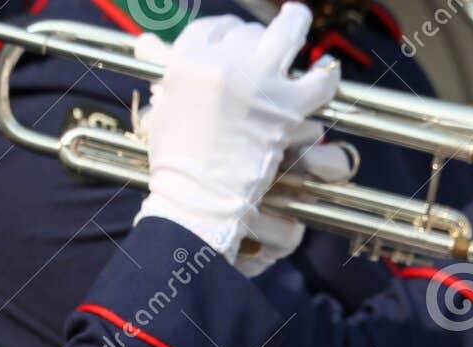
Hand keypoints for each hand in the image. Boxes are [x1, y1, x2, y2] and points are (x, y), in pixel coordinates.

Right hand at [133, 4, 340, 267]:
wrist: (197, 199)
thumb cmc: (176, 162)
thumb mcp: (162, 109)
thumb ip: (166, 74)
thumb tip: (146, 44)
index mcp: (188, 61)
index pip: (213, 27)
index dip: (226, 31)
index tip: (234, 38)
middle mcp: (223, 64)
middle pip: (247, 32)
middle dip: (254, 40)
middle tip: (260, 50)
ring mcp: (258, 83)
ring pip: (287, 33)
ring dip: (295, 24)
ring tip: (296, 20)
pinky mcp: (286, 107)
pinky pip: (318, 80)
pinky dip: (326, 76)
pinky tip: (325, 71)